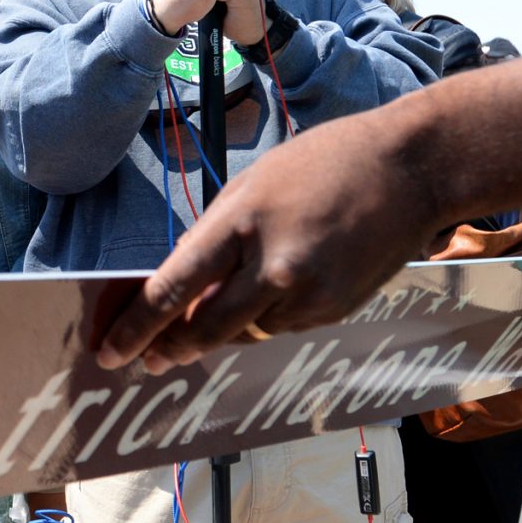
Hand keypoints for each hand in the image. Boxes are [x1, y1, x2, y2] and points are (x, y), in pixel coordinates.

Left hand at [97, 112, 429, 371]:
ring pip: (243, 332)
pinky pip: (282, 327)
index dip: (134, 328)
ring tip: (216, 314)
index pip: (172, 290)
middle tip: (148, 361)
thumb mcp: (254, 183)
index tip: (109, 351)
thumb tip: (182, 282)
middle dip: (169, 348)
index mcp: (241, 224)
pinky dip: (266, 318)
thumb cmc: (328, 162)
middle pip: (202, 329)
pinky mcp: (333, 311)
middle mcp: (272, 268)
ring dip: (221, 330)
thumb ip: (215, 236)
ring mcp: (307, 296)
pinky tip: (277, 290)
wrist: (412, 170)